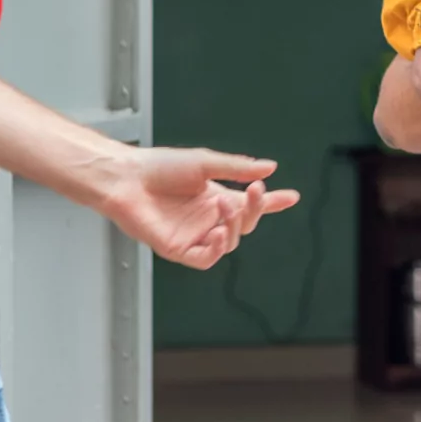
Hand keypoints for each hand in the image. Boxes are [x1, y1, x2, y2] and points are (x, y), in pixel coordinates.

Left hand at [95, 148, 298, 268]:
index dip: (272, 202)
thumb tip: (269, 167)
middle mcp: (207, 218)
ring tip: (226, 207)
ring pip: (229, 243)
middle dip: (254, 209)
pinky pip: (205, 259)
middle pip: (244, 224)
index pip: (249, 204)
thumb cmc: (159, 168)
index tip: (292, 196)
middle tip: (253, 191)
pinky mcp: (178, 249)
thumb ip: (237, 167)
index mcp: (215, 197)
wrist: (128, 179)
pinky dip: (216, 250)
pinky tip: (217, 234)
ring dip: (235, 227)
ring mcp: (194, 235)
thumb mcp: (205, 163)